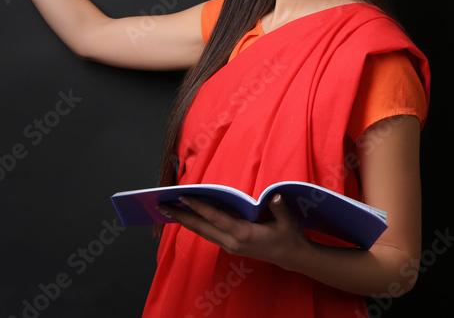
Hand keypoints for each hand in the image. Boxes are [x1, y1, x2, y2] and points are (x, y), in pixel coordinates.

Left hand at [158, 194, 309, 270]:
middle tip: (161, 205)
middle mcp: (232, 242)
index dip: (199, 207)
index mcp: (243, 234)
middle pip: (201, 228)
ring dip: (185, 221)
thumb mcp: (287, 221)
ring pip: (202, 232)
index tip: (183, 197)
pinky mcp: (231, 246)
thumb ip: (279, 208)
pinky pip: (209, 234)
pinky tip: (189, 217)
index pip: (216, 217)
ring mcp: (230, 246)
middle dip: (180, 216)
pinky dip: (197, 225)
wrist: (291, 257)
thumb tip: (274, 196)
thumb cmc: (289, 236)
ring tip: (169, 210)